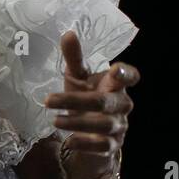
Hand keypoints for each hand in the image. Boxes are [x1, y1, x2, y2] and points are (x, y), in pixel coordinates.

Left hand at [43, 31, 138, 161]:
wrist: (91, 136)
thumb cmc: (85, 99)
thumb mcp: (78, 79)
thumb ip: (75, 59)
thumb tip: (68, 33)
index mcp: (115, 85)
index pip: (130, 77)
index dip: (126, 74)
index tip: (115, 70)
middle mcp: (121, 105)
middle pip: (106, 102)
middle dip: (77, 101)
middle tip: (49, 100)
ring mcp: (118, 126)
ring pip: (104, 125)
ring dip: (77, 123)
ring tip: (55, 121)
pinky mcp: (112, 145)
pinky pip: (103, 146)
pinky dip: (86, 144)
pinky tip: (69, 141)